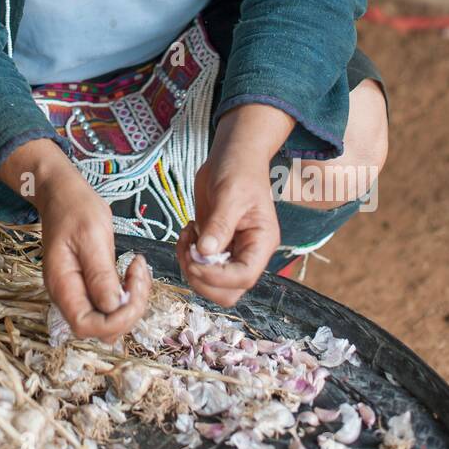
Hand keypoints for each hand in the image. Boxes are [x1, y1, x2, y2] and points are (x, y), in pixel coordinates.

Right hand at [36, 173, 151, 341]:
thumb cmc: (76, 210)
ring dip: (132, 302)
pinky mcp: (90, 286)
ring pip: (111, 319)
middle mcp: (69, 296)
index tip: (130, 290)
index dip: (114, 320)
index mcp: (63, 286)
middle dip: (128, 310)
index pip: (86, 326)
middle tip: (138, 274)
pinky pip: (112, 304)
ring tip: (138, 269)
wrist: (64, 195)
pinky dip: (129, 294)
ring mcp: (79, 293)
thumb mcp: (92, 236)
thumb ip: (100, 274)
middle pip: (101, 329)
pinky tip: (134, 270)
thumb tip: (113, 307)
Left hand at [176, 151, 279, 306]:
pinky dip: (186, 255)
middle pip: (228, 291)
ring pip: (211, 283)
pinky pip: (199, 266)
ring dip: (191, 266)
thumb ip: (219, 225)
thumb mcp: (230, 194)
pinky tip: (187, 232)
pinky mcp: (215, 247)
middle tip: (188, 249)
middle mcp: (249, 253)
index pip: (244, 277)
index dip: (216, 276)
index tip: (195, 258)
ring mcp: (231, 252)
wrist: (232, 156)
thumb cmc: (239, 169)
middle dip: (201, 277)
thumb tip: (204, 252)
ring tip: (186, 235)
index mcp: (262, 242)